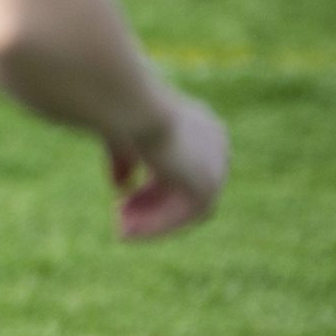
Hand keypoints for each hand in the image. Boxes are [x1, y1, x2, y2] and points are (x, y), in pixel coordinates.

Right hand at [108, 90, 227, 240]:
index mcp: (199, 124)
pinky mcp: (206, 183)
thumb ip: (125, 160)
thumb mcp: (121, 135)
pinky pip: (186, 216)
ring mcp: (215, 163)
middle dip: (152, 204)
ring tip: (123, 230)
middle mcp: (214, 142)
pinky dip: (159, 224)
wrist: (131, 105)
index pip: (183, 163)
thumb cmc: (120, 109)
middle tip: (121, 217)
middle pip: (186, 186)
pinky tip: (132, 229)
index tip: (122, 195)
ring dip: (155, 219)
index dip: (152, 183)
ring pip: (188, 205)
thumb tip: (121, 186)